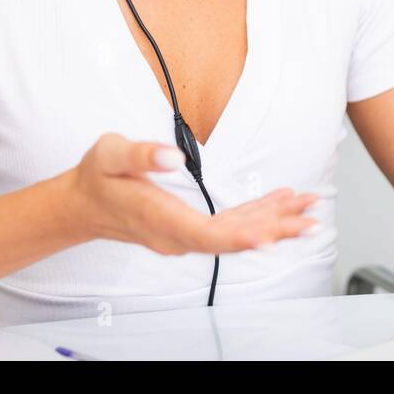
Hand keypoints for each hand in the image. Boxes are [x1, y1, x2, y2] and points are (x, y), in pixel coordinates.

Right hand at [64, 132, 319, 254]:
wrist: (82, 205)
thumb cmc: (97, 177)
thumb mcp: (110, 154)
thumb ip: (140, 155)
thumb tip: (172, 158)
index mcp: (159, 218)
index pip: (208, 234)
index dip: (242, 235)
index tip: (272, 234)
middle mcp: (176, 235)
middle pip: (232, 239)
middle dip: (274, 229)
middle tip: (310, 218)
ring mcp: (185, 236)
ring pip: (236, 235)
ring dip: (274, 223)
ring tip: (308, 211)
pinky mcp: (190, 229)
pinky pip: (230, 227)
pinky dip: (258, 217)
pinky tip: (280, 206)